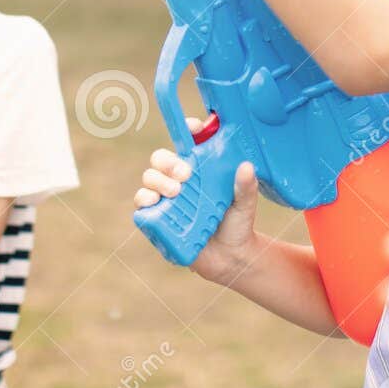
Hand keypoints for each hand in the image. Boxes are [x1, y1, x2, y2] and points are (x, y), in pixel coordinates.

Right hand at [135, 135, 259, 285]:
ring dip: (157, 181)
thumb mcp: (246, 204)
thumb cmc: (237, 225)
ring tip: (175, 192)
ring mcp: (166, 199)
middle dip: (168, 162)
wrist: (230, 259)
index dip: (188, 130)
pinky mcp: (157, 218)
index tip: (195, 128)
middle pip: (161, 158)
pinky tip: (155, 203)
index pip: (188, 141)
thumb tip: (246, 167)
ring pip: (149, 178)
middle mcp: (178, 180)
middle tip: (185, 175)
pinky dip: (145, 201)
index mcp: (199, 169)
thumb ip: (246, 187)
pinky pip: (142, 206)